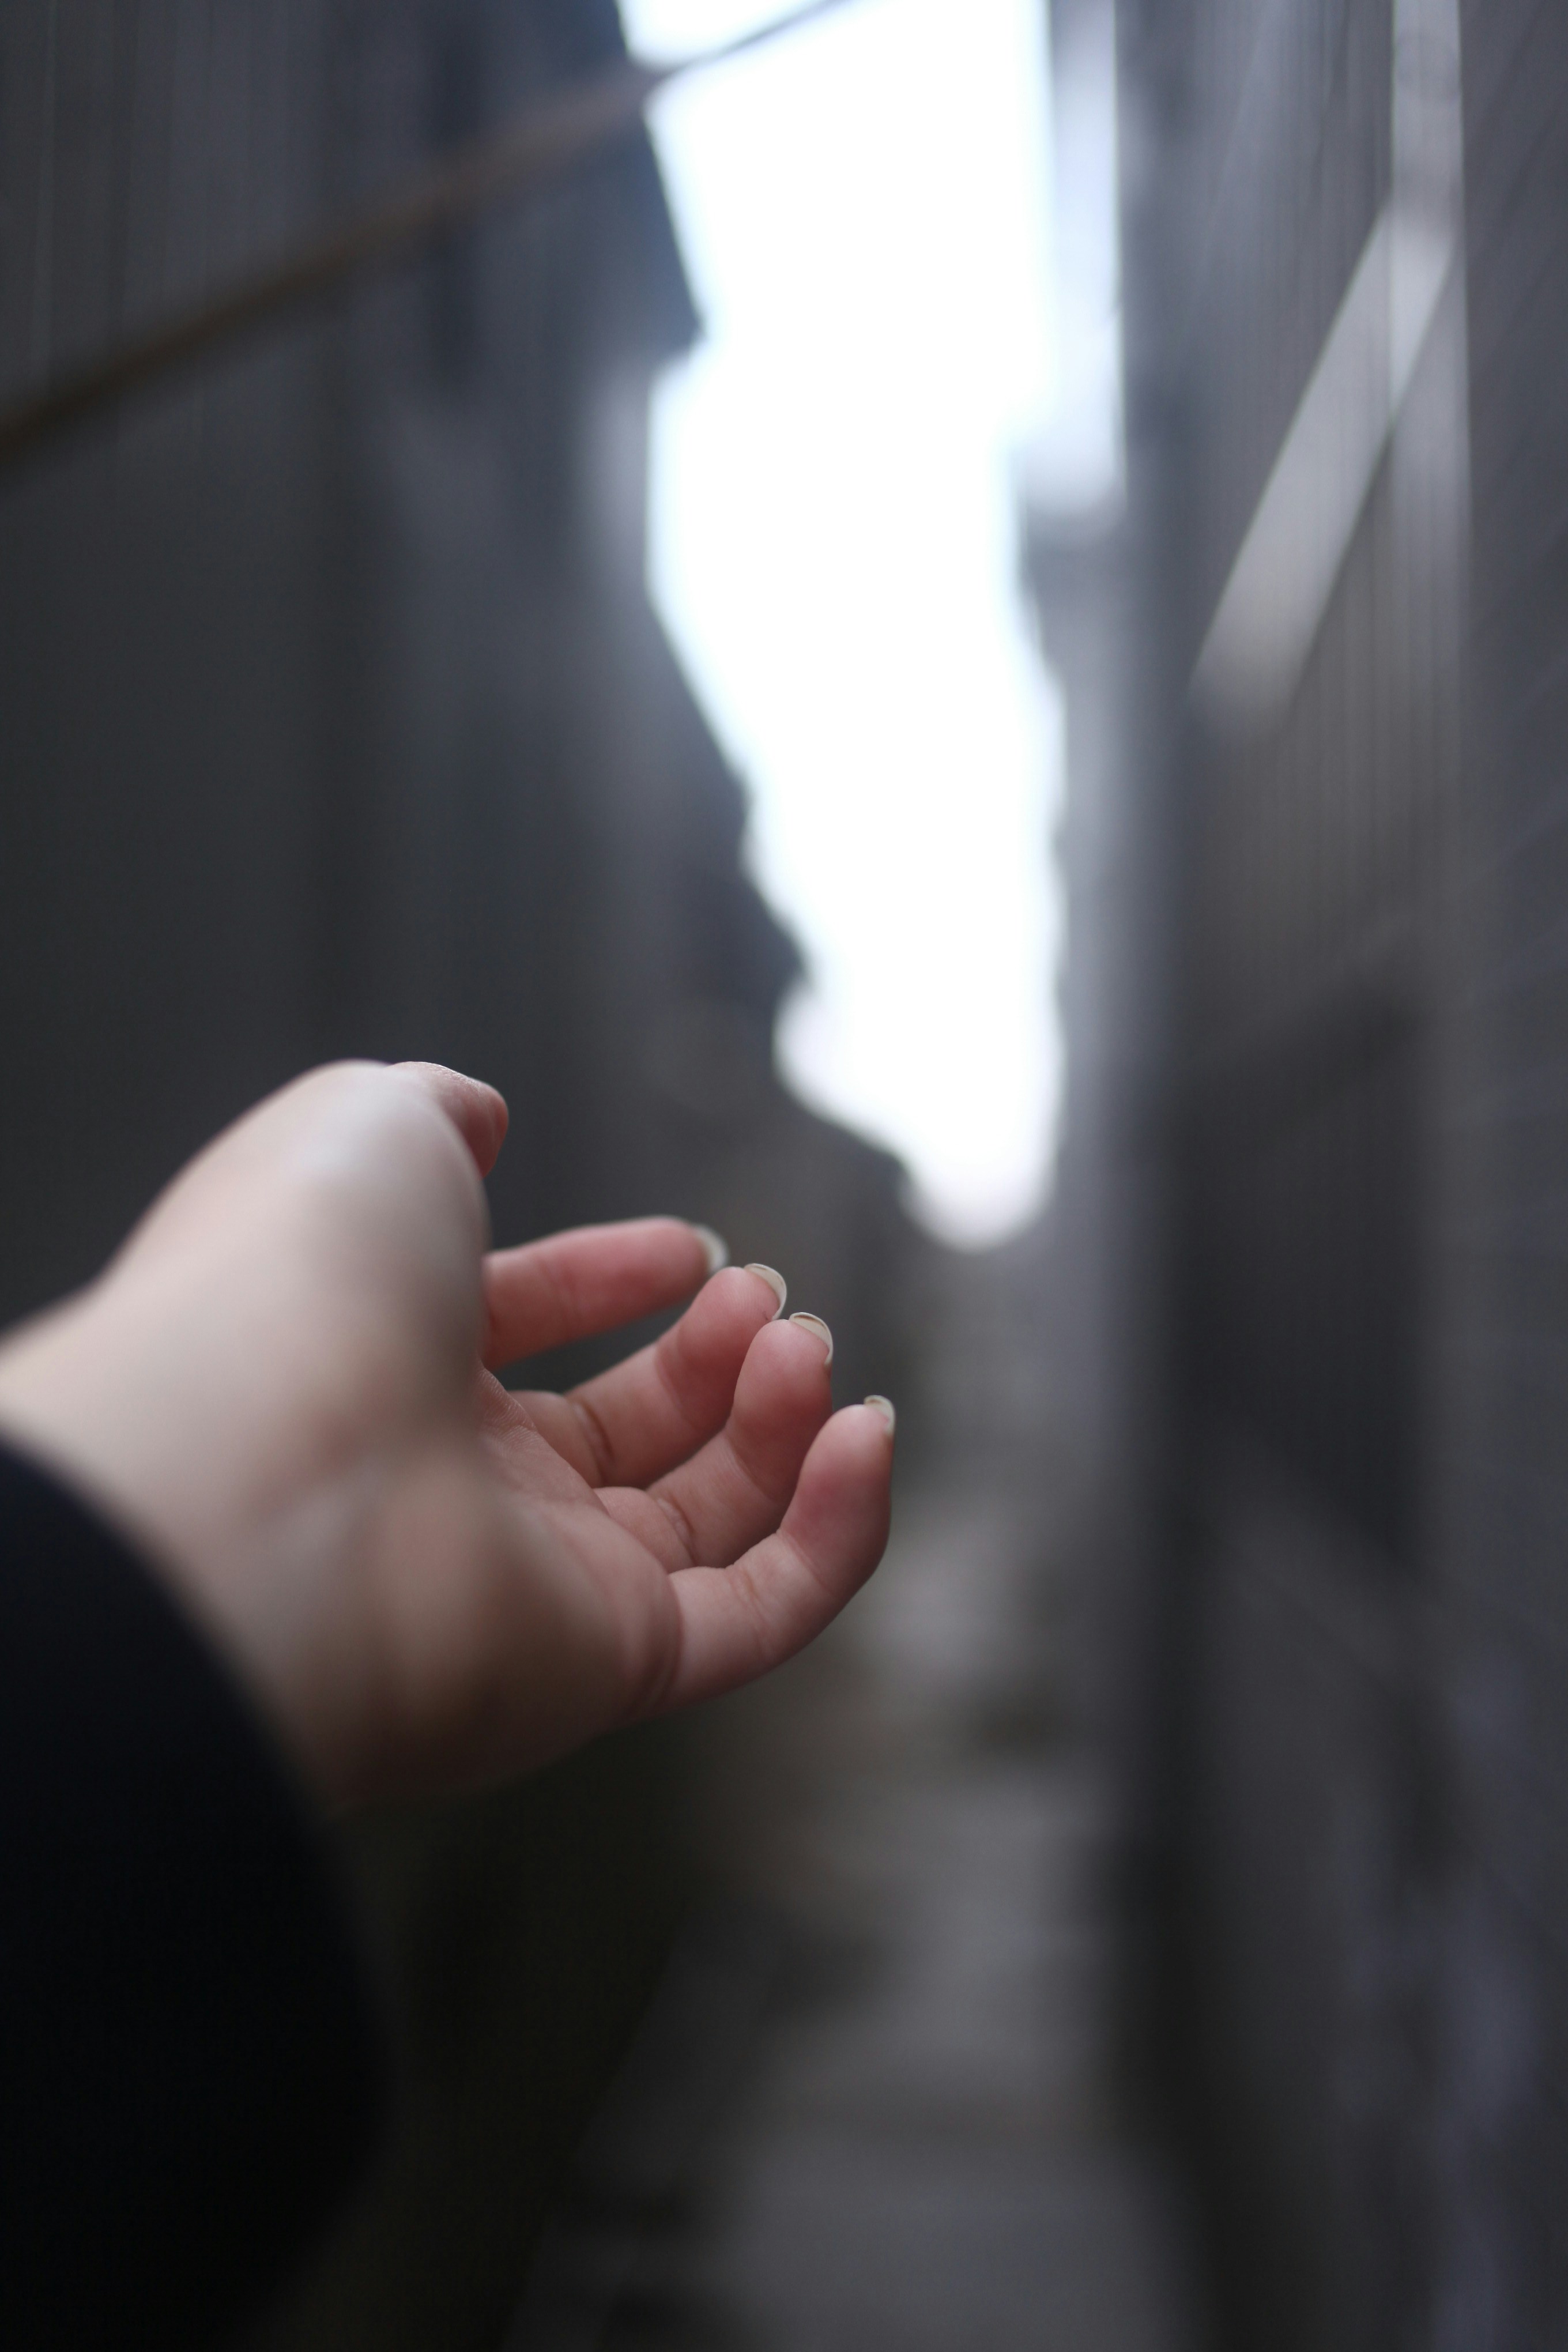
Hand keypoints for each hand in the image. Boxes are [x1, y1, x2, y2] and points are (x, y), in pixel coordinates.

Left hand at [0, 1062, 894, 1805]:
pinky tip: (864, 1436)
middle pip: (629, 1432)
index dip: (613, 1278)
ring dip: (782, 1421)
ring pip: (709, 1519)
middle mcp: (458, 1488)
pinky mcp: (607, 1666)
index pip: (521, 1331)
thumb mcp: (365, 1128)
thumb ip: (439, 1109)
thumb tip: (487, 1115)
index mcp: (387, 1363)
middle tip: (768, 1300)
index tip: (692, 1247)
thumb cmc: (289, 1287)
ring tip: (804, 1348)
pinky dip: (837, 1530)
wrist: (247, 1477)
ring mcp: (534, 1586)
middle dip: (718, 1352)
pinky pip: (758, 1614)